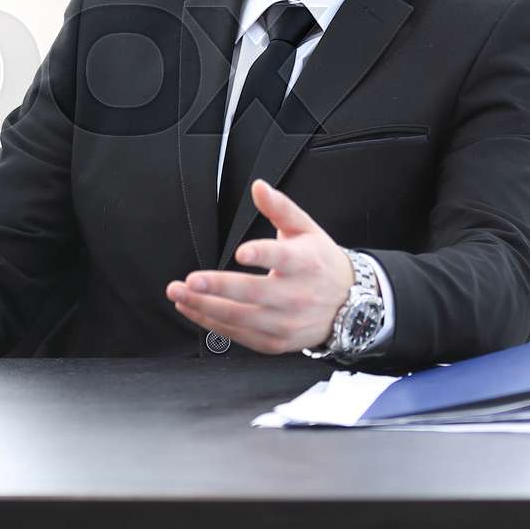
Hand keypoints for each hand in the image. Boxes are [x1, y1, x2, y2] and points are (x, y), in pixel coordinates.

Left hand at [165, 180, 352, 353]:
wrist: (350, 305)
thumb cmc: (320, 263)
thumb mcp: (306, 230)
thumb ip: (280, 207)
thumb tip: (258, 187)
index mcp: (305, 263)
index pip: (283, 257)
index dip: (263, 254)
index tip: (241, 252)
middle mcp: (297, 295)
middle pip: (255, 293)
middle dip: (220, 287)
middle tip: (190, 281)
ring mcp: (286, 322)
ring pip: (241, 318)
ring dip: (205, 306)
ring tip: (179, 293)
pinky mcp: (276, 342)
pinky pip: (239, 335)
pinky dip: (211, 323)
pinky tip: (190, 308)